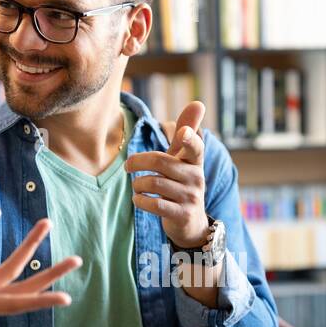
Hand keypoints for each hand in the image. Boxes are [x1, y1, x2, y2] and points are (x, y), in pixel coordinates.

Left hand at [125, 101, 208, 247]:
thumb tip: (198, 102)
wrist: (190, 223)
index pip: (195, 147)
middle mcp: (196, 178)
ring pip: (154, 183)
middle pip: (161, 163)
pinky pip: (155, 204)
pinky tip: (138, 199)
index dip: (189, 139)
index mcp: (195, 161)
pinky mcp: (182, 215)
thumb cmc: (181, 183)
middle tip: (127, 166)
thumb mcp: (184, 158)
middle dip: (139, 162)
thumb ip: (187, 131)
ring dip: (138, 184)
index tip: (182, 133)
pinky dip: (140, 200)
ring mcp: (190, 198)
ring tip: (136, 185)